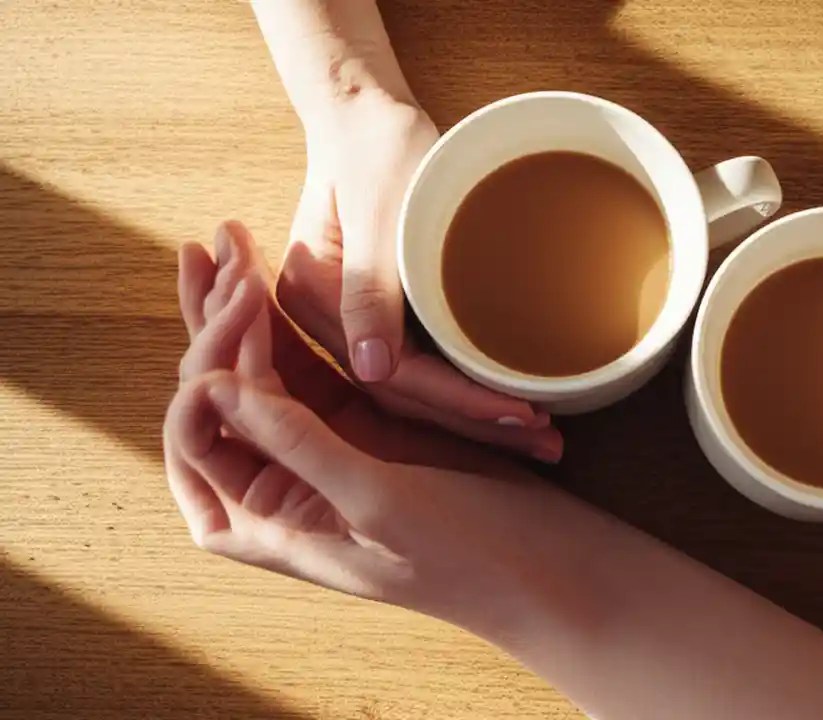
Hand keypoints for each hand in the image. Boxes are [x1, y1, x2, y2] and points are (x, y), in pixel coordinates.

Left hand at [166, 221, 551, 612]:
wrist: (541, 567)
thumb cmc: (460, 553)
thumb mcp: (375, 502)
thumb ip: (296, 446)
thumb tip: (216, 386)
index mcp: (264, 521)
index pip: (203, 430)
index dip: (214, 357)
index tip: (246, 293)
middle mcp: (276, 485)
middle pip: (222, 390)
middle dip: (218, 315)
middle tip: (226, 240)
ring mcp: (317, 450)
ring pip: (260, 368)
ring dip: (245, 305)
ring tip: (231, 236)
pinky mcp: (359, 426)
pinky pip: (306, 366)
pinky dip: (287, 319)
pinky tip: (273, 270)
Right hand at [281, 97, 560, 461]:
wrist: (365, 115)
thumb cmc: (376, 147)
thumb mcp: (379, 208)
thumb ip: (368, 289)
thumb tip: (371, 369)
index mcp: (311, 297)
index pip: (391, 373)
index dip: (458, 400)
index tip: (519, 413)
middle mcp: (324, 323)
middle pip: (405, 397)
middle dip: (477, 426)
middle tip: (547, 444)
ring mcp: (348, 325)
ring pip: (414, 393)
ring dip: (476, 419)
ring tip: (540, 437)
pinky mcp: (377, 319)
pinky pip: (420, 370)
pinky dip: (465, 392)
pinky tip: (509, 409)